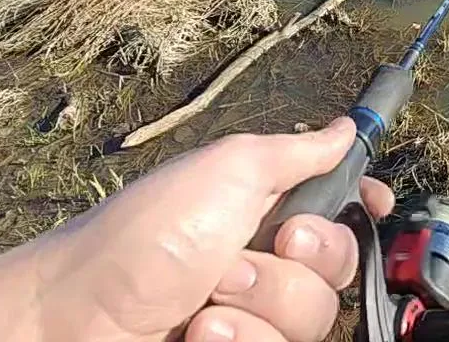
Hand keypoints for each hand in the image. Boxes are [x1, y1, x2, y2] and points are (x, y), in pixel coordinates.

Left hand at [0, 117, 393, 341]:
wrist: (77, 321)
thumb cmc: (143, 236)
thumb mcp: (224, 172)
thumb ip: (297, 153)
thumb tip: (347, 126)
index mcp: (267, 207)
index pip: (342, 206)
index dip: (363, 207)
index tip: (371, 205)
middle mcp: (268, 261)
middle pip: (340, 268)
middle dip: (297, 264)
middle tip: (240, 257)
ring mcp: (254, 315)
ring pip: (315, 320)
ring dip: (261, 308)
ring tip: (205, 306)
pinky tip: (199, 336)